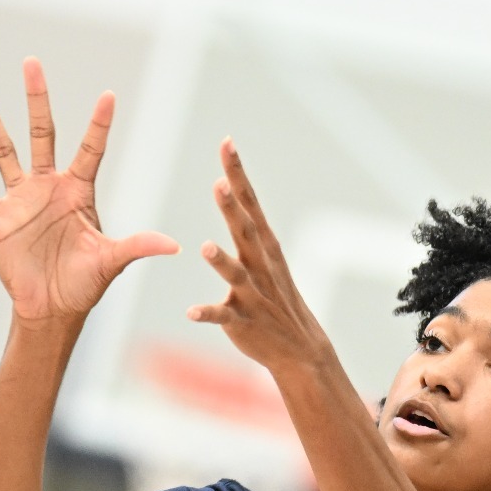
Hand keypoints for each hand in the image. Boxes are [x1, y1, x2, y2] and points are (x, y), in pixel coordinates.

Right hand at [0, 58, 177, 322]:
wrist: (51, 309)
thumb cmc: (84, 284)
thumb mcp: (111, 261)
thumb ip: (137, 246)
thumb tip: (174, 245)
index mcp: (79, 191)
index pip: (91, 149)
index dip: (100, 124)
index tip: (109, 96)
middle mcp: (49, 186)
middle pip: (42, 132)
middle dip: (37, 99)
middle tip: (32, 63)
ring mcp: (21, 199)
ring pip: (4, 151)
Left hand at [188, 140, 335, 375]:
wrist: (299, 347)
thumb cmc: (275, 295)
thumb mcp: (264, 255)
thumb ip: (246, 223)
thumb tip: (228, 184)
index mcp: (263, 246)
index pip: (250, 202)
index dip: (238, 173)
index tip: (226, 143)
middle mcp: (259, 265)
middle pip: (245, 231)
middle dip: (233, 208)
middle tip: (220, 184)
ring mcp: (253, 294)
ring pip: (235, 274)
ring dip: (221, 262)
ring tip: (206, 247)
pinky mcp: (243, 322)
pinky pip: (223, 317)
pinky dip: (207, 314)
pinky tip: (191, 312)